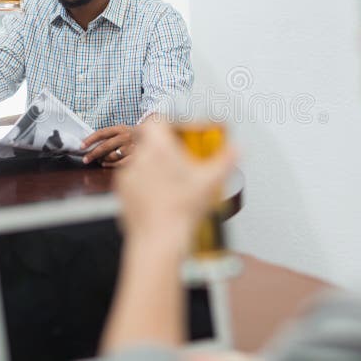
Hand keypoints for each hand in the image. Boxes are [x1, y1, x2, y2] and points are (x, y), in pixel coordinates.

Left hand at [81, 125, 134, 165]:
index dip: (90, 139)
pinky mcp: (135, 156)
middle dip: (93, 153)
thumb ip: (108, 136)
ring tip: (98, 161)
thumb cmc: (131, 135)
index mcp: (120, 129)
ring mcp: (131, 147)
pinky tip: (104, 164)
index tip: (81, 146)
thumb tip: (90, 144)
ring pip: (112, 156)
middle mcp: (125, 137)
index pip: (102, 133)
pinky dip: (110, 165)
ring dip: (102, 159)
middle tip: (85, 159)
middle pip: (106, 146)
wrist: (151, 137)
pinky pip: (120, 163)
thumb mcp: (121, 130)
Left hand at [113, 122, 235, 248]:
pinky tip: (158, 196)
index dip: (167, 123)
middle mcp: (139, 157)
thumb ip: (226, 160)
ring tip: (169, 182)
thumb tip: (239, 149)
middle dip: (163, 148)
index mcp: (159, 147)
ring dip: (152, 165)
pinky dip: (143, 183)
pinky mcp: (121, 192)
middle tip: (178, 160)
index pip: (156, 120)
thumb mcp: (211, 182)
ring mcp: (127, 174)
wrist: (159, 241)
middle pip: (149, 141)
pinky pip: (132, 179)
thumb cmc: (182, 211)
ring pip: (140, 160)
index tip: (176, 131)